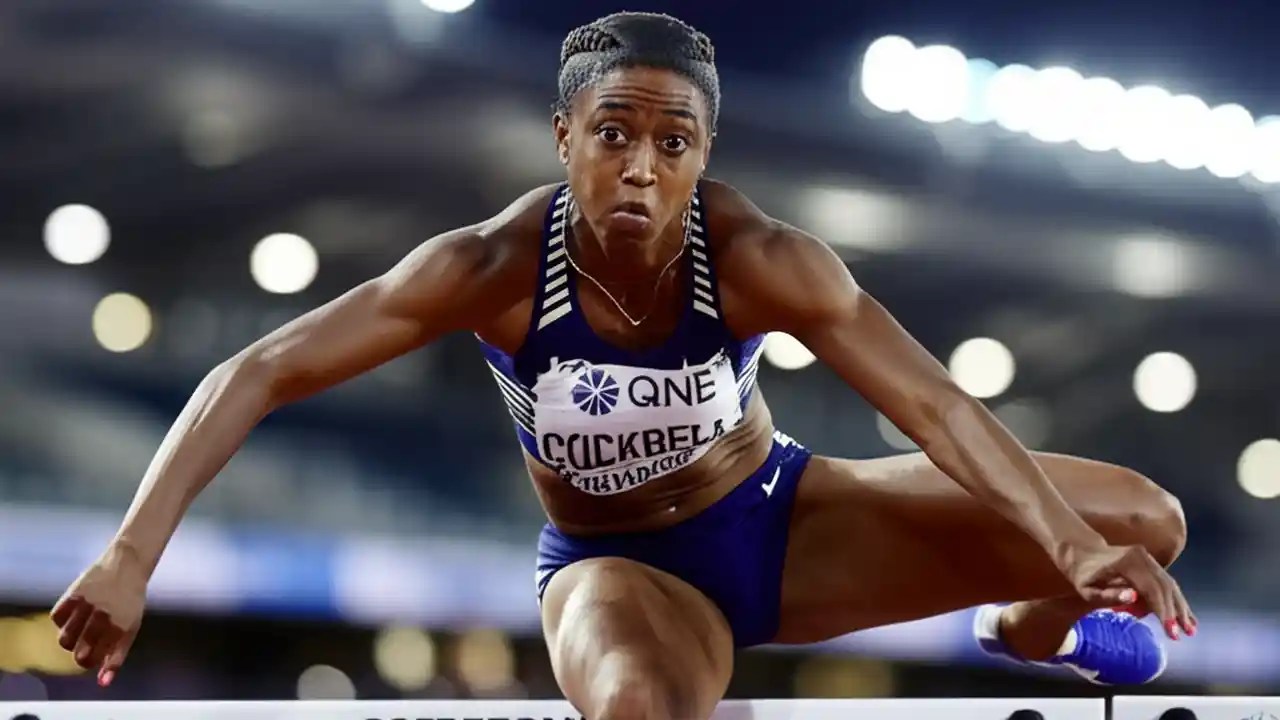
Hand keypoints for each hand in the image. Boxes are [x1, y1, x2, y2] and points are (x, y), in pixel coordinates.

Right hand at [49, 542, 147, 686]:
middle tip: (86, 650)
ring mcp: (88, 605)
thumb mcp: (131, 625)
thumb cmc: (129, 600)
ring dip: (68, 642)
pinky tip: (72, 616)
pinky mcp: (73, 593)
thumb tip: (103, 683)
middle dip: (82, 657)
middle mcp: (105, 617)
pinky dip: (61, 622)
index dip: (96, 665)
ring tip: (78, 633)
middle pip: (81, 654)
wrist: (127, 564)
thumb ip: (117, 654)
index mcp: (123, 626)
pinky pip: (56, 618)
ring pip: (64, 639)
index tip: (95, 664)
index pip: (102, 658)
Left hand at [1060, 543, 1195, 639]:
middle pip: (1165, 587)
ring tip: (1190, 629)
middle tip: (1185, 634)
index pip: (1152, 589)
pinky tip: (1185, 615)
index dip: (1163, 611)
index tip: (1171, 632)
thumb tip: (1133, 598)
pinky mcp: (1151, 563)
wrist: (1083, 553)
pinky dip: (1175, 600)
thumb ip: (1108, 595)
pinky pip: (1167, 583)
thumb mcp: (1087, 588)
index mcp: (1128, 563)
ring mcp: (1148, 559)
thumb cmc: (1083, 575)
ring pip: (1170, 585)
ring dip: (1181, 607)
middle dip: (1176, 612)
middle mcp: (1142, 558)